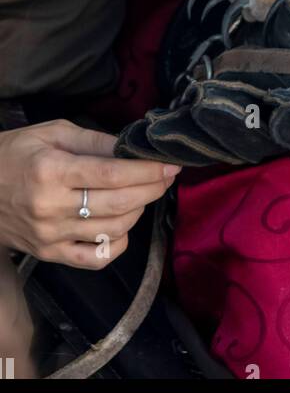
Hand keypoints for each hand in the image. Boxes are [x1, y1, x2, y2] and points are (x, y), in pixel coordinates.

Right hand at [0, 120, 179, 268]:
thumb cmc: (15, 153)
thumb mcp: (52, 133)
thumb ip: (94, 140)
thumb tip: (133, 146)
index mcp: (51, 171)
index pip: (112, 174)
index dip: (147, 170)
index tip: (170, 163)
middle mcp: (51, 207)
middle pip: (118, 204)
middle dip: (152, 188)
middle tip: (167, 176)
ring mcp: (50, 236)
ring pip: (113, 230)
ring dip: (140, 210)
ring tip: (145, 193)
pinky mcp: (49, 255)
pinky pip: (96, 259)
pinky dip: (119, 244)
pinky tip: (123, 225)